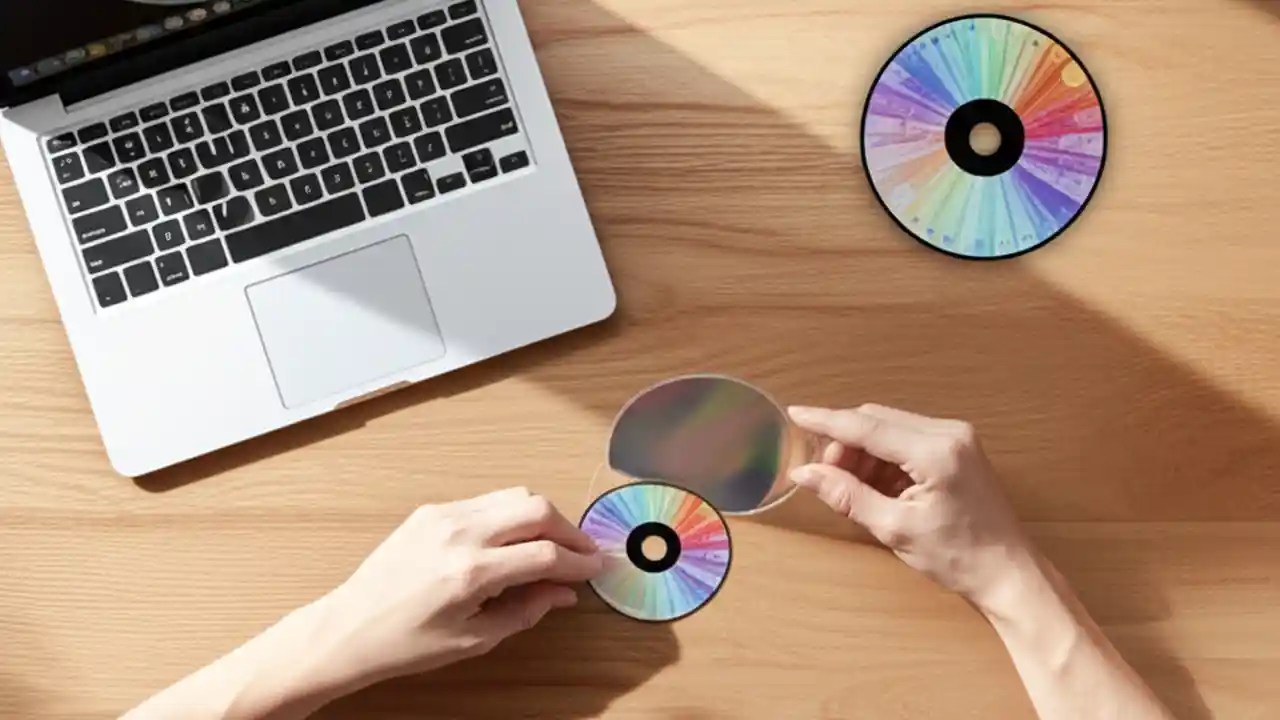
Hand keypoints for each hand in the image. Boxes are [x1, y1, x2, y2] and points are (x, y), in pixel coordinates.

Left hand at [229, 487, 601, 716]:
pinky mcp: (431, 511)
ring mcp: (443, 516)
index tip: (596, 568)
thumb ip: (526, 611)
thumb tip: (563, 593)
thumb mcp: (474, 640)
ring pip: (514, 496)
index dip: (580, 561)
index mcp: (470, 572)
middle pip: (536, 510)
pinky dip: (511, 515)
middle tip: (582, 552)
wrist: (348, 627)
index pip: (546, 554)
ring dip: (542, 517)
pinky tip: (514, 541)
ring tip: (553, 545)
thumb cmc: (404, 642)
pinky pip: (486, 501)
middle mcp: (458, 534)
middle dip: (569, 529)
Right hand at [787, 404, 1031, 608]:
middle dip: (845, 445)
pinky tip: (877, 487)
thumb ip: (847, 495)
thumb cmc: (958, 557)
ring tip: (855, 490)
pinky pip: (906, 439)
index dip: (826, 420)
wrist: (1009, 573)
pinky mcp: (957, 447)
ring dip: (863, 453)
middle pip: (876, 420)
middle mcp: (948, 432)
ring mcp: (956, 436)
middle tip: (828, 480)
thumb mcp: (895, 528)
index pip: (866, 426)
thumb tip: (804, 474)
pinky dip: (884, 459)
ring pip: (889, 427)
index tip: (794, 413)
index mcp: (936, 451)